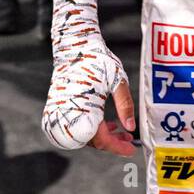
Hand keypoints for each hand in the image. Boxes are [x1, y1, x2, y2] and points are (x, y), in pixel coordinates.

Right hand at [41, 0, 134, 155]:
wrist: (75, 44)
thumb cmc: (97, 59)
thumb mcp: (118, 80)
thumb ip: (125, 104)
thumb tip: (130, 127)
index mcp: (87, 109)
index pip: (102, 139)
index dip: (117, 147)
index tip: (130, 150)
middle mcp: (73, 113)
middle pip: (93, 140)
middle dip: (112, 142)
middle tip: (128, 140)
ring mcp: (66, 110)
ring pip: (85, 132)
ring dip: (103, 135)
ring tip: (120, 131)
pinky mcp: (63, 105)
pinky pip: (78, 123)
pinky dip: (93, 126)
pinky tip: (105, 122)